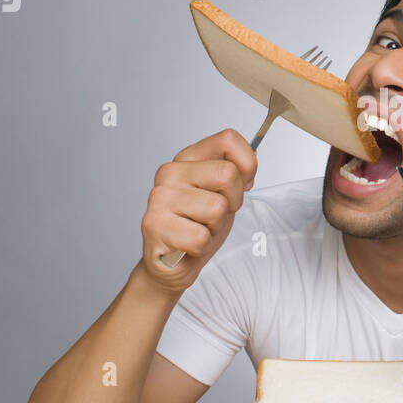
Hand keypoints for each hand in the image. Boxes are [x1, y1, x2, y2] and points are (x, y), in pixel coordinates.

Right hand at [139, 129, 256, 291]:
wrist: (173, 262)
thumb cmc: (198, 226)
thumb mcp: (225, 194)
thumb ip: (236, 172)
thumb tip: (248, 165)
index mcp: (187, 158)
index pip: (228, 139)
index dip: (247, 165)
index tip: (240, 184)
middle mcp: (170, 172)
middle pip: (227, 174)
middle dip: (232, 202)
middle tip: (214, 215)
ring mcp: (159, 197)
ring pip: (216, 208)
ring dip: (215, 227)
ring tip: (199, 229)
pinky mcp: (154, 224)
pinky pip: (200, 236)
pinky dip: (201, 246)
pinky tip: (188, 244)